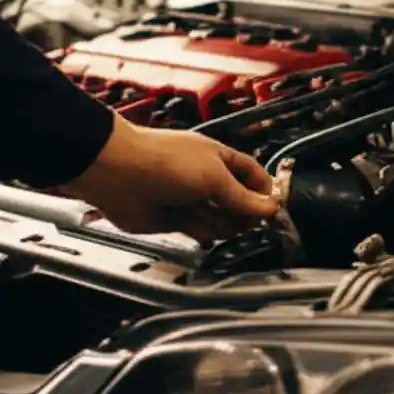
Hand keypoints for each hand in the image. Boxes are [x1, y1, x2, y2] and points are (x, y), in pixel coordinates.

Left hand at [60, 116, 276, 239]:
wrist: (118, 173)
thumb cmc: (168, 163)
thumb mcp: (214, 177)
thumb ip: (243, 197)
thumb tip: (271, 208)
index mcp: (219, 158)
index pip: (251, 174)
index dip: (264, 191)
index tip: (274, 209)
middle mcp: (206, 178)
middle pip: (237, 199)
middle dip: (247, 212)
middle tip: (253, 224)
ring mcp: (190, 199)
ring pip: (220, 217)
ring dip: (227, 225)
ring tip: (230, 228)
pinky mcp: (174, 219)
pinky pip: (199, 230)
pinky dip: (207, 234)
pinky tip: (209, 235)